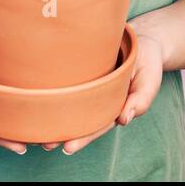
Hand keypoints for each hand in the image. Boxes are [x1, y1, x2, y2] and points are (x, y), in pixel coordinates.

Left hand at [40, 28, 165, 154]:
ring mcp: (90, 86)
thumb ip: (140, 101)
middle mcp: (99, 100)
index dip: (83, 138)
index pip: (97, 127)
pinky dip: (56, 92)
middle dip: (63, 132)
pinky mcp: (81, 70)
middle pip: (80, 120)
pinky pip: (69, 84)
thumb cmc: (146, 63)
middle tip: (45, 143)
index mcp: (114, 108)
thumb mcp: (149, 82)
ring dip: (54, 115)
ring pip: (71, 104)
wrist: (143, 38)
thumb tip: (124, 120)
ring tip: (35, 128)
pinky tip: (38, 97)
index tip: (67, 148)